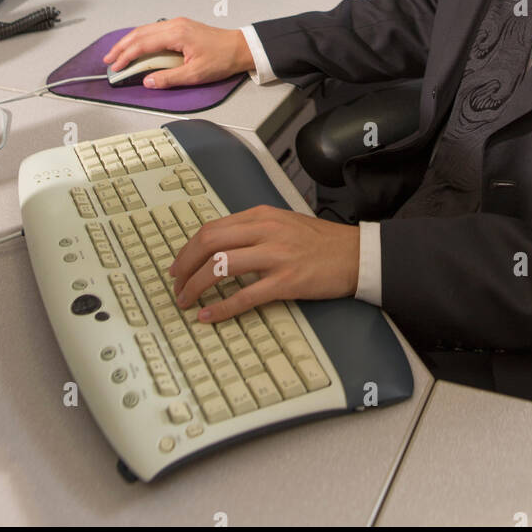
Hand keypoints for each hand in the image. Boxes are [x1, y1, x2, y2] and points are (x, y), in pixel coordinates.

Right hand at [102, 18, 253, 87]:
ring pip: (145, 30)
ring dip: (130, 42)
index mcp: (176, 34)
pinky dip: (141, 38)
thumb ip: (169, 78)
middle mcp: (174, 25)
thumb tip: (148, 82)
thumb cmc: (222, 58)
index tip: (116, 68)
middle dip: (121, 47)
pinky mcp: (181, 26)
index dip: (126, 57)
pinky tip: (137, 46)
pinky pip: (154, 30)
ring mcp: (177, 24)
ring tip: (117, 54)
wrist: (240, 48)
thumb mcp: (195, 74)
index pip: (143, 45)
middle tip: (108, 60)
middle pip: (139, 34)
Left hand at [170, 207, 360, 317]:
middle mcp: (265, 231)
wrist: (355, 254)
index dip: (187, 249)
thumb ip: (253, 230)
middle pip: (209, 243)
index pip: (212, 228)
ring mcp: (275, 256)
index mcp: (261, 216)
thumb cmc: (320, 242)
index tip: (178, 265)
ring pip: (221, 266)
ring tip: (186, 301)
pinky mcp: (286, 281)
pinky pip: (245, 296)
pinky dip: (221, 308)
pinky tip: (208, 316)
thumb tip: (220, 246)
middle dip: (185, 266)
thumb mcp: (283, 223)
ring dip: (196, 286)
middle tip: (176, 285)